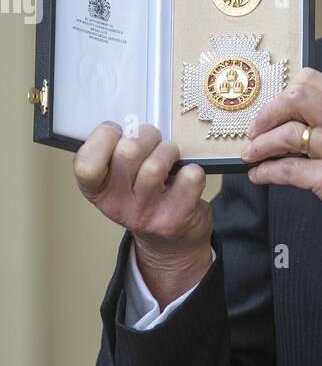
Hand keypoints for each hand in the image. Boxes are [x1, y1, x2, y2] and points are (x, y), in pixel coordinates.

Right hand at [73, 122, 212, 305]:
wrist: (169, 242)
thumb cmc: (144, 195)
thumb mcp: (120, 178)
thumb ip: (116, 152)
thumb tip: (132, 123)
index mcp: (97, 190)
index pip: (86, 163)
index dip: (105, 136)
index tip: (119, 132)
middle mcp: (116, 205)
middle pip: (128, 152)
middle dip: (147, 134)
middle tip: (154, 140)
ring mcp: (145, 214)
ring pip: (158, 164)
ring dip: (170, 150)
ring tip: (171, 157)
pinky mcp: (174, 219)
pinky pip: (189, 177)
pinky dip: (193, 170)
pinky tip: (186, 177)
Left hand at [242, 68, 321, 263]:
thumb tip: (288, 121)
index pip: (311, 81)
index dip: (283, 94)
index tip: (271, 112)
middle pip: (296, 98)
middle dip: (267, 113)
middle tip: (255, 130)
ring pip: (288, 133)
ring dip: (261, 145)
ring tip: (252, 155)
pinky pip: (287, 170)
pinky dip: (266, 172)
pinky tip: (260, 175)